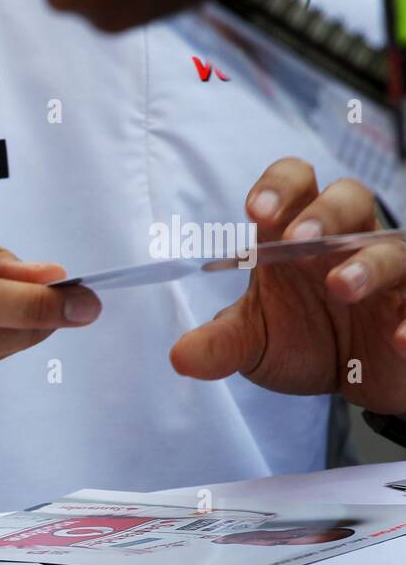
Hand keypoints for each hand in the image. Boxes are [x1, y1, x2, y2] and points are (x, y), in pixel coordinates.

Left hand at [171, 158, 405, 415]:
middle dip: (324, 213)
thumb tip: (180, 356)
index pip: (295, 184)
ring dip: (369, 264)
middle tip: (299, 239)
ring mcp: (392, 273)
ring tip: (340, 286)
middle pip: (349, 198)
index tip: (255, 211)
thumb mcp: (252, 343)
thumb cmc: (302, 339)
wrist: (352, 380)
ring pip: (394, 249)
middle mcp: (350, 241)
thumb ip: (220, 345)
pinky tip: (396, 339)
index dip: (279, 187)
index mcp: (300, 233)